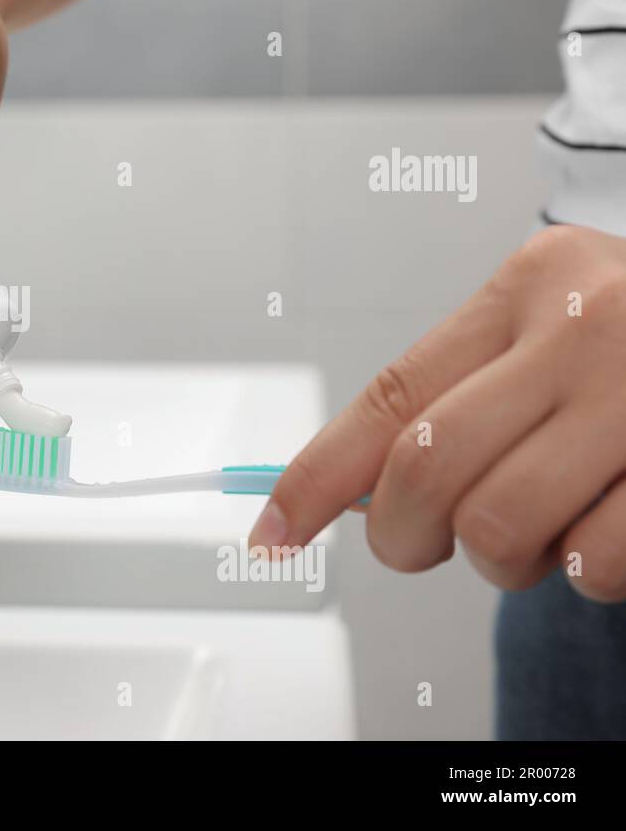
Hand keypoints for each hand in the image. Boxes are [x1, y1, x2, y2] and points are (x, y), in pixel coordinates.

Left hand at [252, 225, 625, 601]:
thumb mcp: (545, 329)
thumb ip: (453, 394)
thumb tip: (343, 490)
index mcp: (526, 290)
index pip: (388, 399)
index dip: (312, 478)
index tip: (269, 531)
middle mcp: (587, 331)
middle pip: (426, 474)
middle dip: (403, 536)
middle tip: (425, 542)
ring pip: (502, 531)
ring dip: (499, 560)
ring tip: (535, 525)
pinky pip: (595, 563)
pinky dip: (583, 570)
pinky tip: (603, 526)